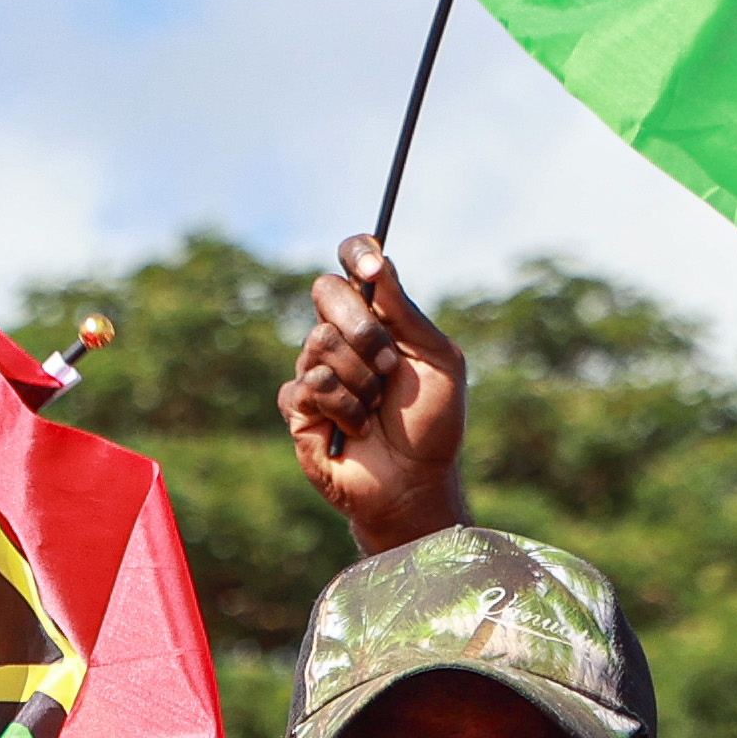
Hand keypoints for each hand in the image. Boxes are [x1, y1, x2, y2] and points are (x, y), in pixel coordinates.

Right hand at [276, 238, 466, 553]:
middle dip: (362, 327)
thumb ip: (407, 313)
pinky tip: (355, 431)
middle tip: (390, 365)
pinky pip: (311, 384)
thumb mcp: (438, 361)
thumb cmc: (432, 425)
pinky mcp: (298, 406)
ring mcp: (315, 369)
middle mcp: (341, 336)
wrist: (415, 484)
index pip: (353, 263)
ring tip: (376, 409)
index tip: (372, 269)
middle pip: (325, 291)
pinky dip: (344, 409)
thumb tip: (379, 262)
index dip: (357, 253)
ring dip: (360, 379)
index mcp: (377, 317)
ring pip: (319, 341)